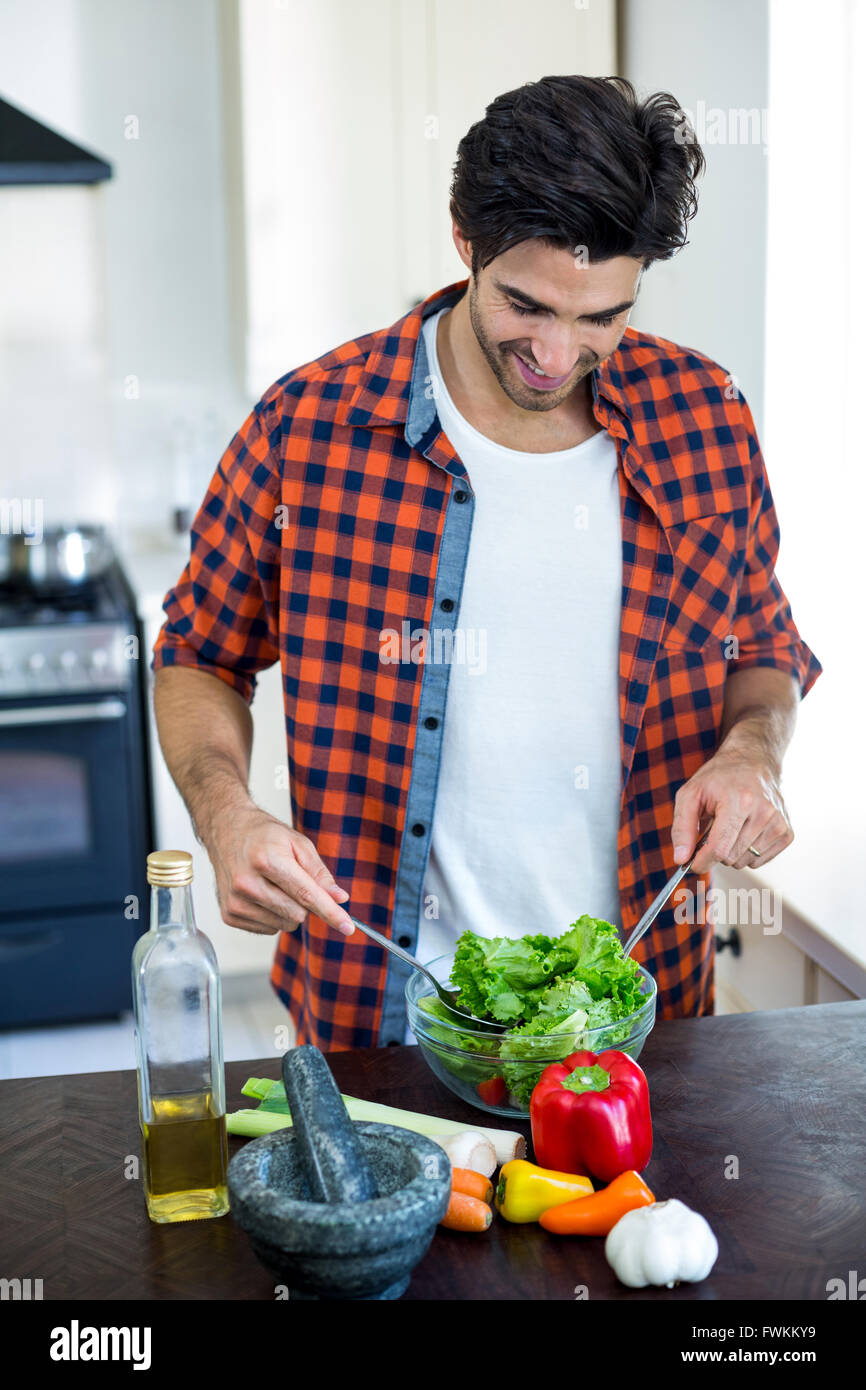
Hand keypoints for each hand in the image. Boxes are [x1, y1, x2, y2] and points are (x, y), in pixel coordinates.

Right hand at [202, 796, 354, 937]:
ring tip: (274, 884)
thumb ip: (320, 873)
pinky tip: (262, 894)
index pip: (306, 895)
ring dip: (289, 909)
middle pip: (298, 914)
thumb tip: (339, 898)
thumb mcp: (298, 843)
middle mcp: (246, 883)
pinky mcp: (229, 915)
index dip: (330, 912)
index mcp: (266, 860)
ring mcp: (235, 902)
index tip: (348, 928)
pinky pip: (268, 929)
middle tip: (294, 880)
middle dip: (306, 902)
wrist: (226, 830)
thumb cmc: (264, 835)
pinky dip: (273, 915)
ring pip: (284, 924)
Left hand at [671, 739, 793, 874]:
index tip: (692, 864)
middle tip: (714, 829)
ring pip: (744, 862)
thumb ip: (682, 827)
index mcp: (739, 801)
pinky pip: (759, 862)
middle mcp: (764, 813)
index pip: (719, 848)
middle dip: (715, 850)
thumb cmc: (719, 778)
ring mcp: (779, 823)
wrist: (753, 761)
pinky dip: (747, 853)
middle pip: (730, 857)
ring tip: (732, 826)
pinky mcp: (787, 832)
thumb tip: (681, 859)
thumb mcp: (691, 794)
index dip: (701, 861)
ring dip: (732, 851)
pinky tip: (745, 831)